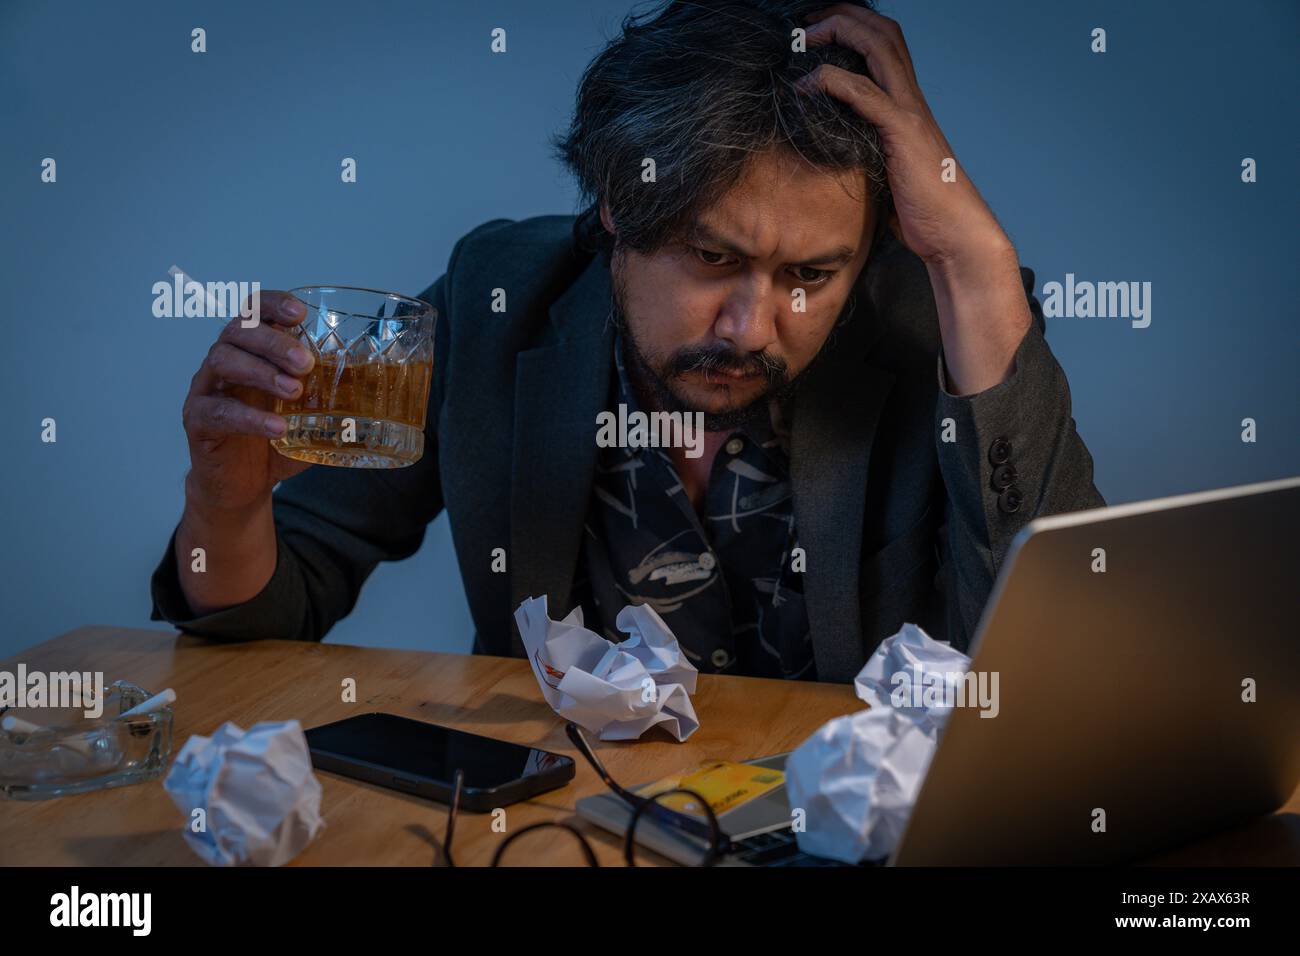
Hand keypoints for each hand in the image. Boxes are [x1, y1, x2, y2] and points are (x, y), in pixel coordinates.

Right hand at [180, 291, 315, 513]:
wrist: (243, 485)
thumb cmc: (276, 441)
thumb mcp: (311, 414)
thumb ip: (336, 396)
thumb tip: (381, 387)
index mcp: (253, 350)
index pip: (255, 311)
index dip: (274, 304)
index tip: (300, 313)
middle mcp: (227, 361)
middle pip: (239, 330)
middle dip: (275, 342)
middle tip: (306, 363)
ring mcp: (208, 388)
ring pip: (223, 360)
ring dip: (262, 372)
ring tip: (293, 391)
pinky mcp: (198, 421)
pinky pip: (217, 410)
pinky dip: (250, 417)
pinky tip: (276, 427)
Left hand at [796, 4, 1008, 265]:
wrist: (953, 235)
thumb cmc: (920, 210)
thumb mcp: (885, 170)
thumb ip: (865, 150)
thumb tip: (830, 152)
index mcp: (906, 104)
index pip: (884, 44)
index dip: (852, 25)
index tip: (814, 30)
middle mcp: (910, 100)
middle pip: (882, 32)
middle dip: (842, 16)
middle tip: (803, 21)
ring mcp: (909, 114)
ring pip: (879, 49)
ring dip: (839, 32)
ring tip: (804, 37)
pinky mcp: (902, 136)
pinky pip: (866, 95)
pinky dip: (834, 82)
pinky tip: (808, 86)